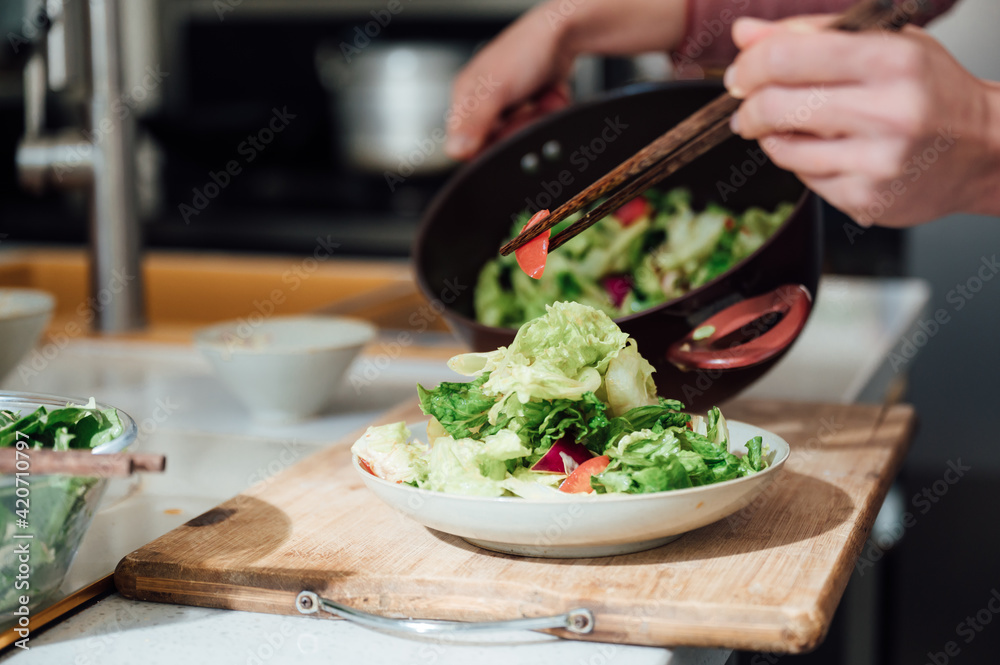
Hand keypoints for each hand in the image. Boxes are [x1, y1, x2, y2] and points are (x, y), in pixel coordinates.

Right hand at [444, 0, 687, 160]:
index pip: (466, 142)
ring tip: (542, 100)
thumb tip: (456, 150)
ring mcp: (508, 103)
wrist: (567, 33)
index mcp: (465, 96)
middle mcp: (483, 101)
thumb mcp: (496, 88)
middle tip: (530, 111)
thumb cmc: (527, 49)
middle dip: (519, 128)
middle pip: (497, 141)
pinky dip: (547, 114)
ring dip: (536, 120)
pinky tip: (549, 98)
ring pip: (519, 135)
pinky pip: (536, 125)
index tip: (507, 135)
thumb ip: (475, 121)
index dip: (489, 145)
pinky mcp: (529, 103)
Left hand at [725, 16, 999, 226]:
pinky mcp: (866, 199)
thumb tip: (744, 33)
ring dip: (771, 136)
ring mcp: (877, 162)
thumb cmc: (930, 90)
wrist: (984, 150)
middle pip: (776, 105)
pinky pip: (804, 179)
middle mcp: (888, 112)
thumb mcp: (884, 43)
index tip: (740, 74)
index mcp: (891, 61)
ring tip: (789, 126)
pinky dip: (801, 163)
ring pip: (783, 148)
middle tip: (747, 107)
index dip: (750, 66)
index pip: (788, 57)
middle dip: (749, 107)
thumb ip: (810, 35)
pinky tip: (825, 151)